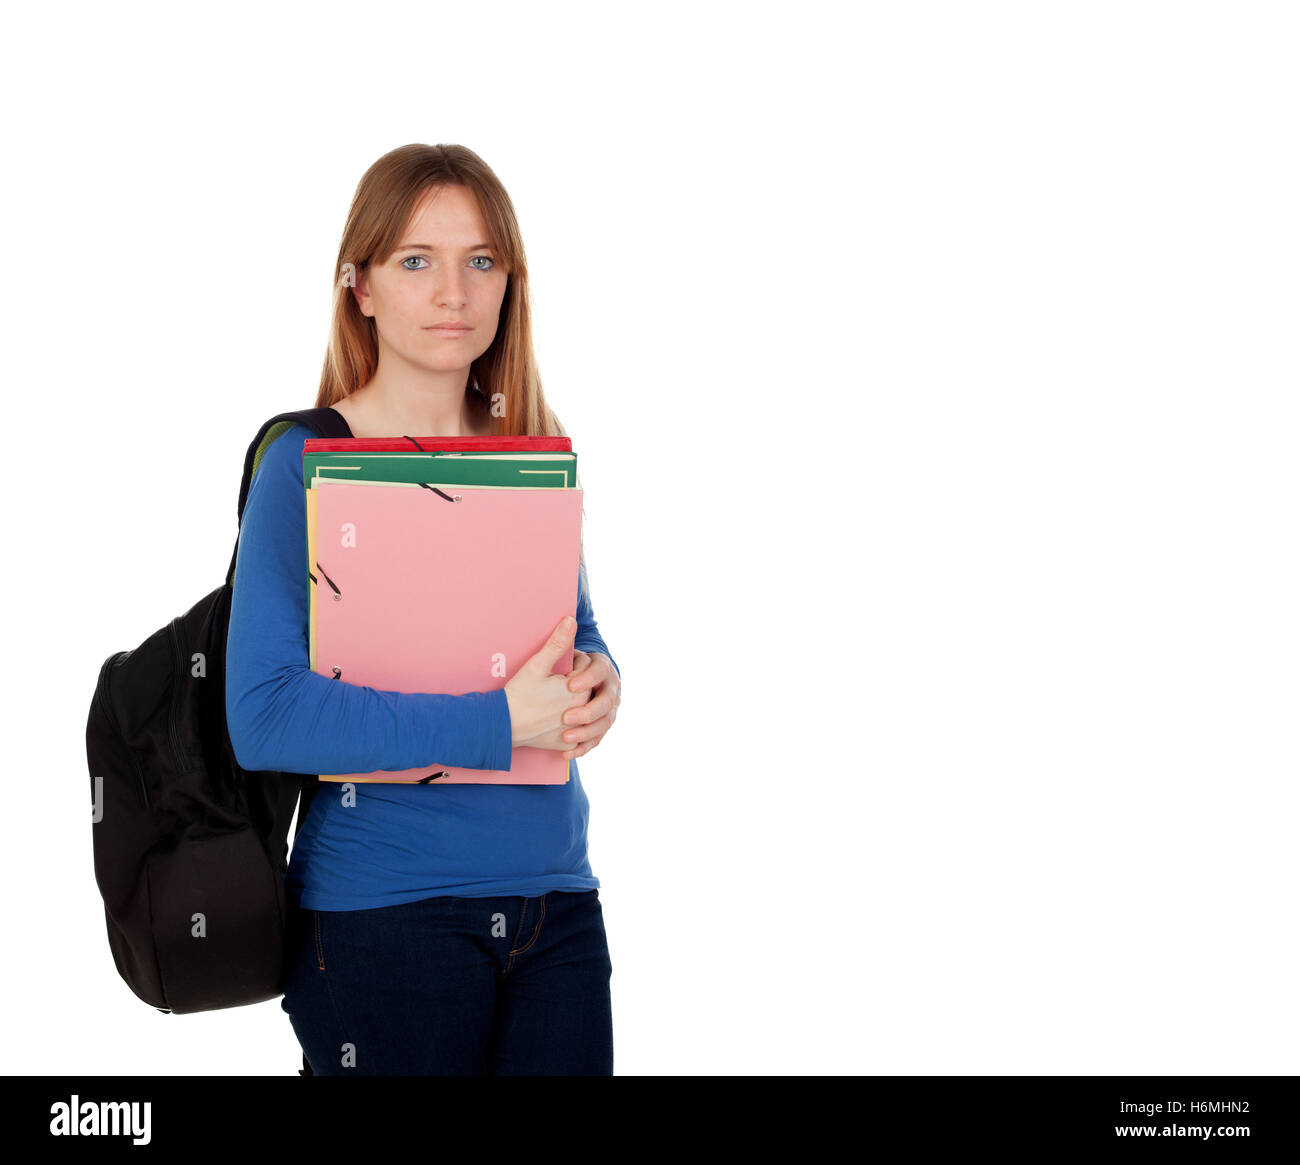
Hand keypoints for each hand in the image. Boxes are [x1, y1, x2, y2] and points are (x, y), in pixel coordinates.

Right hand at [503, 616, 589, 749]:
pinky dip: (571, 727)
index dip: (571, 667)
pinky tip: (555, 720)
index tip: (555, 672)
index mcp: (579, 691)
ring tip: (552, 703)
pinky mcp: (566, 745)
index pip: (587, 671)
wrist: (502, 724)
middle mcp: (582, 713)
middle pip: (587, 691)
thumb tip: (571, 620)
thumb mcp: (537, 665)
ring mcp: (575, 731)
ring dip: (575, 705)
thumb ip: (557, 643)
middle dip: (575, 685)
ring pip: (584, 712)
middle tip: (551, 687)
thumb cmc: (519, 693)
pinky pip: (577, 734)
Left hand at [560, 650, 620, 759]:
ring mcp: (608, 710)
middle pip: (607, 702)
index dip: (587, 678)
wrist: (565, 690)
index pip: (600, 672)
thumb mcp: (553, 660)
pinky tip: (567, 752)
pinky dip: (583, 747)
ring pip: (604, 724)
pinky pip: (596, 739)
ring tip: (567, 737)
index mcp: (602, 669)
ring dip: (587, 732)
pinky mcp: (600, 726)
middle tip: (567, 717)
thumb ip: (560, 642)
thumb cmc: (560, 671)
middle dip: (588, 711)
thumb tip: (568, 618)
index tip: (569, 684)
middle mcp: (610, 690)